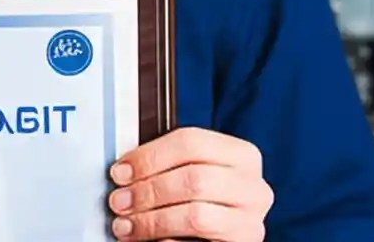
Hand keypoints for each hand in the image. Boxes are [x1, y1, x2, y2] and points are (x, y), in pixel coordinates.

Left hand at [107, 127, 272, 240]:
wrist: (222, 234)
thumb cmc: (204, 198)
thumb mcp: (192, 171)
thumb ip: (167, 163)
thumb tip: (124, 170)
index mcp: (242, 156)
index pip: (191, 142)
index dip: (149, 157)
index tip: (121, 172)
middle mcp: (253, 188)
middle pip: (194, 179)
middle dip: (148, 191)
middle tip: (119, 201)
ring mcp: (251, 222)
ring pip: (197, 215)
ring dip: (152, 221)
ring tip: (127, 226)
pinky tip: (150, 241)